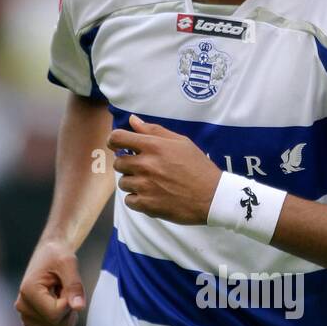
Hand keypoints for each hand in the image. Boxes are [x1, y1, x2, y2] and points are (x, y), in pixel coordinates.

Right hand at [15, 236, 85, 325]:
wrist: (48, 254)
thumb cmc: (58, 255)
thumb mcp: (68, 263)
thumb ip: (74, 286)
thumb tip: (79, 307)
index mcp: (28, 291)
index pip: (56, 315)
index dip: (70, 303)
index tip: (67, 286)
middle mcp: (22, 306)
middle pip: (58, 325)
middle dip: (69, 309)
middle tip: (64, 289)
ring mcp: (25, 315)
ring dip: (67, 313)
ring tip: (60, 294)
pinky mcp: (32, 321)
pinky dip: (63, 318)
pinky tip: (57, 301)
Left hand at [107, 114, 221, 224]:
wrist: (212, 197)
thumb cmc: (198, 167)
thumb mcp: (180, 142)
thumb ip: (154, 130)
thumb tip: (132, 120)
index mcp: (153, 146)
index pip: (117, 138)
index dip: (114, 141)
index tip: (118, 146)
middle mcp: (145, 164)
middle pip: (118, 163)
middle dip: (128, 164)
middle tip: (144, 169)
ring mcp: (145, 185)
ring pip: (123, 183)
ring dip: (133, 183)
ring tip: (152, 184)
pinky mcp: (147, 204)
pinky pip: (128, 200)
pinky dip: (137, 199)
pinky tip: (152, 196)